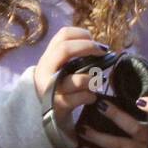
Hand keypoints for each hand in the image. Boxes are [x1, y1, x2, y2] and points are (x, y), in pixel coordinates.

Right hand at [32, 26, 107, 141]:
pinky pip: (81, 97)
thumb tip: (100, 48)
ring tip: (96, 82)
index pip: (63, 34)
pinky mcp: (58, 104)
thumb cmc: (60, 86)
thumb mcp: (62, 68)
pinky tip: (91, 96)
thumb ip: (75, 56)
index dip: (82, 34)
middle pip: (65, 49)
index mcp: (48, 57)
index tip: (97, 43)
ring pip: (77, 79)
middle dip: (88, 48)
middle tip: (103, 53)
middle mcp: (45, 69)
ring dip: (93, 79)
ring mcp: (50, 88)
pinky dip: (90, 96)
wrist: (43, 113)